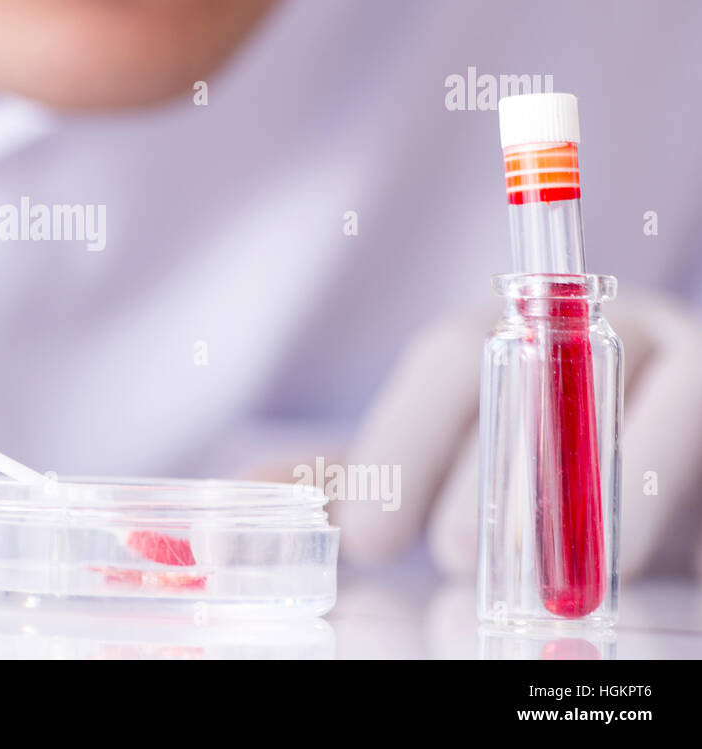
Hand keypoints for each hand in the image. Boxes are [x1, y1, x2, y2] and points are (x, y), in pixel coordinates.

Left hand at [334, 290, 701, 578]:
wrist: (663, 458)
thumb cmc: (527, 464)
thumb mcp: (434, 465)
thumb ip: (355, 469)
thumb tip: (242, 485)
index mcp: (500, 324)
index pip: (446, 360)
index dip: (401, 445)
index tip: (369, 539)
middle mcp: (580, 322)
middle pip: (526, 380)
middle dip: (479, 477)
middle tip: (447, 559)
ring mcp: (663, 351)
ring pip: (614, 413)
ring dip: (569, 501)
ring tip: (530, 577)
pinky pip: (693, 435)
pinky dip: (657, 505)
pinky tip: (614, 566)